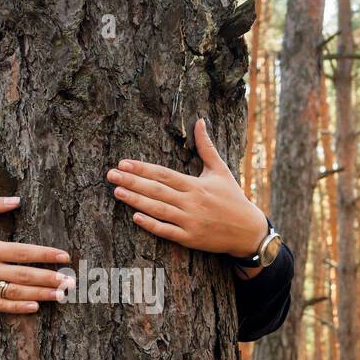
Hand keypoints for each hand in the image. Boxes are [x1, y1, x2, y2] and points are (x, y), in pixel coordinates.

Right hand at [0, 195, 73, 313]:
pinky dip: (18, 308)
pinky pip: (1, 306)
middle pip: (24, 275)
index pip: (22, 252)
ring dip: (41, 295)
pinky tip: (36, 307)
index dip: (45, 254)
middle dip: (49, 278)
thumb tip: (17, 199)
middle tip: (70, 281)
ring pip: (16, 293)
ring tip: (61, 295)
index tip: (64, 256)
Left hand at [107, 118, 268, 273]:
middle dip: (132, 182)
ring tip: (117, 192)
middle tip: (111, 174)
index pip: (164, 174)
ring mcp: (190, 221)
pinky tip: (135, 217)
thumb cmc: (233, 198)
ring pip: (158, 209)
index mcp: (196, 185)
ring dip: (136, 200)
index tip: (124, 163)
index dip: (142, 168)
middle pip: (156, 190)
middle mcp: (191, 202)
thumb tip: (200, 121)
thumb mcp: (221, 170)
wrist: (248, 231)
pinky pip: (167, 231)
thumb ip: (206, 147)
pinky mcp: (190, 238)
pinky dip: (151, 225)